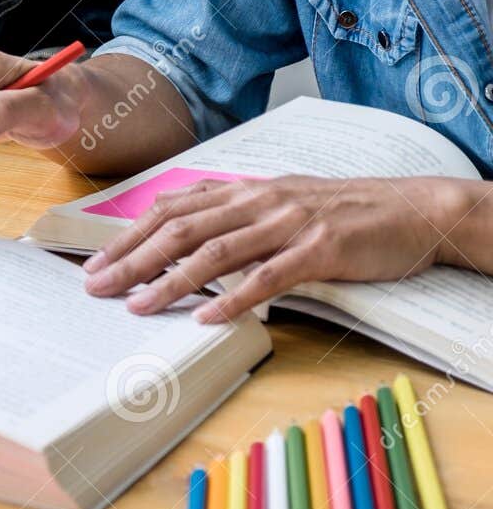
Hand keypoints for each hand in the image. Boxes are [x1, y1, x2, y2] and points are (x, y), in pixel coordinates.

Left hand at [83, 176, 456, 322]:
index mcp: (245, 191)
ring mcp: (289, 223)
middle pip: (180, 230)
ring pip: (216, 251)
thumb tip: (181, 233)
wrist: (414, 209)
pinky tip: (207, 317)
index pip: (171, 211)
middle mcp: (260, 201)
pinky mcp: (320, 249)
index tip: (95, 263)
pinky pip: (268, 275)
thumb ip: (233, 216)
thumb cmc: (343, 213)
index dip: (129, 236)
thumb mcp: (279, 203)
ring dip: (170, 281)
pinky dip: (234, 298)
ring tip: (138, 306)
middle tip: (97, 287)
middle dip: (132, 259)